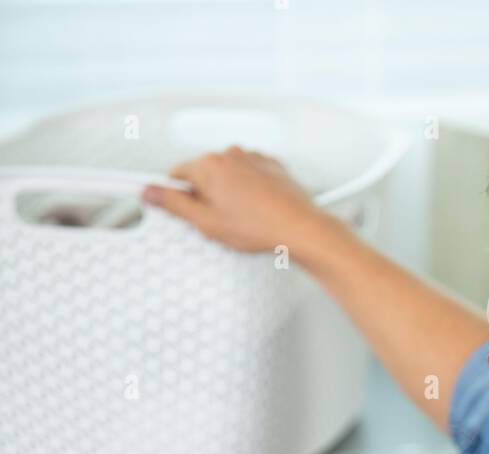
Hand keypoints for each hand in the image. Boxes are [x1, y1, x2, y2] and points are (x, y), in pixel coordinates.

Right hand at [141, 145, 329, 255]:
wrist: (301, 228)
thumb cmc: (261, 227)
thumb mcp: (208, 223)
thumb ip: (175, 204)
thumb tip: (151, 192)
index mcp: (209, 165)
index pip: (175, 174)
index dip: (171, 193)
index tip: (163, 198)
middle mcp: (230, 154)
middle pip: (202, 174)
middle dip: (204, 196)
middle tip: (216, 221)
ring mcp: (252, 158)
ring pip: (226, 175)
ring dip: (227, 193)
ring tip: (241, 218)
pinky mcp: (270, 165)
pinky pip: (249, 176)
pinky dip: (248, 190)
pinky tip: (256, 210)